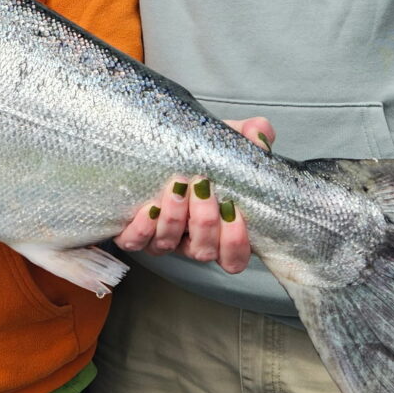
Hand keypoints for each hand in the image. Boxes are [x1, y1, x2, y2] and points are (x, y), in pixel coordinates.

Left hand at [114, 117, 273, 273]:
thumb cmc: (195, 151)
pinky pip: (136, 241)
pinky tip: (149, 208)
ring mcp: (162, 237)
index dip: (236, 244)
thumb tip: (260, 135)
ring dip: (174, 219)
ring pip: (168, 244)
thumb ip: (250, 135)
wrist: (154, 142)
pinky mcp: (133, 232)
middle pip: (203, 251)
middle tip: (202, 189)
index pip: (234, 257)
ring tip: (176, 187)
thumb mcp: (225, 141)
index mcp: (219, 228)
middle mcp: (190, 239)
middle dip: (205, 222)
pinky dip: (142, 228)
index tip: (235, 213)